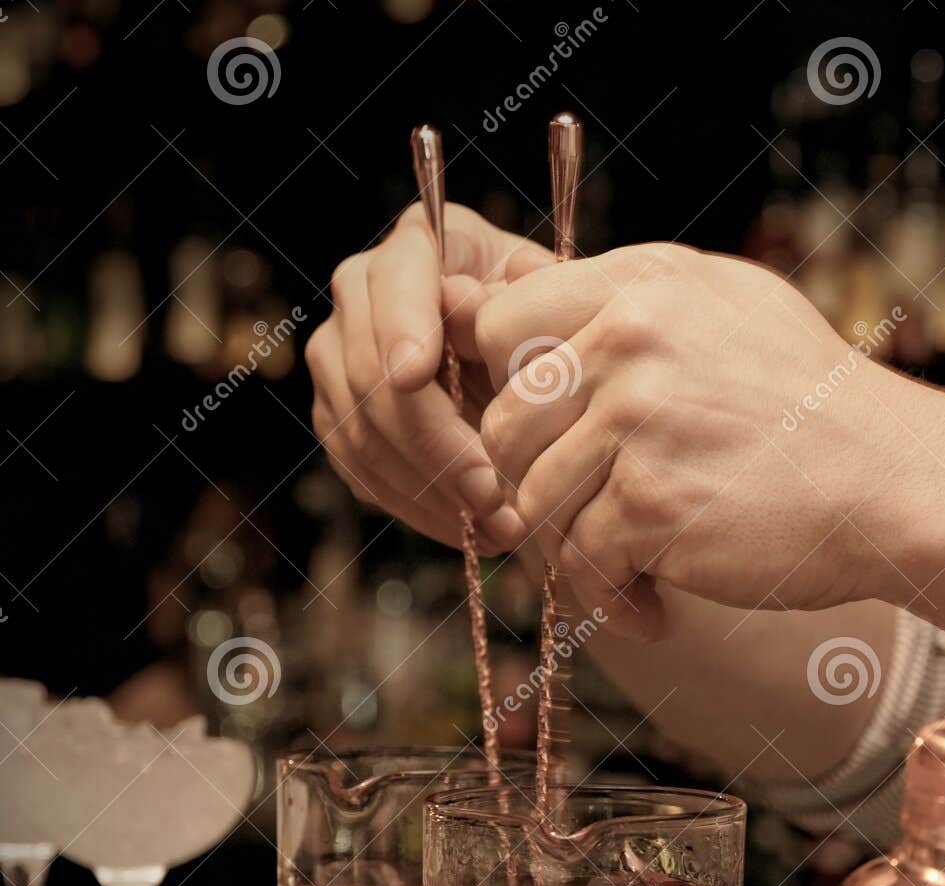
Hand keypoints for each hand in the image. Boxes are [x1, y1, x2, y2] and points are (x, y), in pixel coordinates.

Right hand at [306, 204, 551, 550]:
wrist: (529, 360)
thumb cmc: (549, 324)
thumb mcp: (556, 304)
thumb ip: (524, 306)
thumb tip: (469, 310)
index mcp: (418, 246)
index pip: (393, 279)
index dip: (400, 326)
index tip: (416, 375)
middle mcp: (360, 294)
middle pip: (371, 373)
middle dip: (435, 444)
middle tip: (494, 495)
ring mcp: (339, 358)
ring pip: (362, 432)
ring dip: (432, 491)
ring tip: (500, 527)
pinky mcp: (340, 417)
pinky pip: (362, 471)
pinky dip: (418, 508)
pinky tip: (470, 531)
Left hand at [464, 243, 924, 628]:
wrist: (899, 484)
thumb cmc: (817, 409)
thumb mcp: (729, 312)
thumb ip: (630, 308)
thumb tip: (513, 315)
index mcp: (643, 285)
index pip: (503, 324)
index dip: (507, 391)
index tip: (545, 441)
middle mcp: (632, 338)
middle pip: (503, 425)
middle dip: (533, 489)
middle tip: (581, 526)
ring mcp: (639, 420)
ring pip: (535, 502)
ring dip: (571, 555)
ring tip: (626, 575)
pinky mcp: (653, 502)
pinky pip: (581, 563)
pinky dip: (607, 600)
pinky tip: (651, 608)